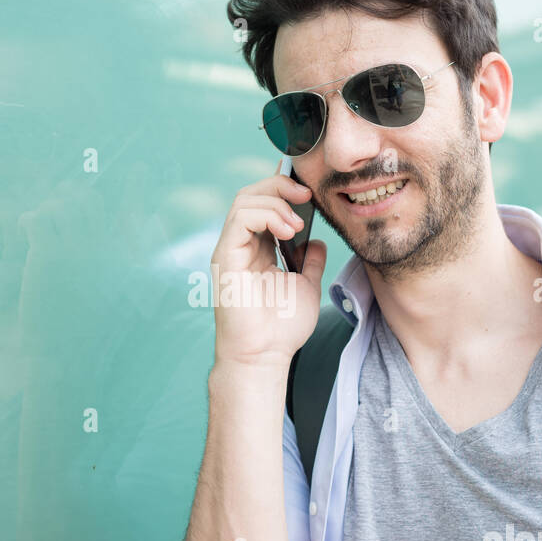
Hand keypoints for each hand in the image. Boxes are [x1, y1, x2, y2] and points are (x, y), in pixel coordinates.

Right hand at [210, 157, 326, 369]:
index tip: (311, 194)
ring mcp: (230, 249)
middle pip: (251, 193)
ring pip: (244, 200)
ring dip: (276, 201)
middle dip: (280, 185)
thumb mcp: (305, 285)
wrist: (264, 355)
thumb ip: (309, 261)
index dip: (284, 190)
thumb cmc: (281, 329)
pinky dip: (267, 214)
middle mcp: (240, 245)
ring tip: (298, 223)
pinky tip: (288, 230)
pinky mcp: (224, 256)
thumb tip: (317, 242)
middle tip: (307, 195)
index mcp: (256, 249)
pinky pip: (240, 218)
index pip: (263, 203)